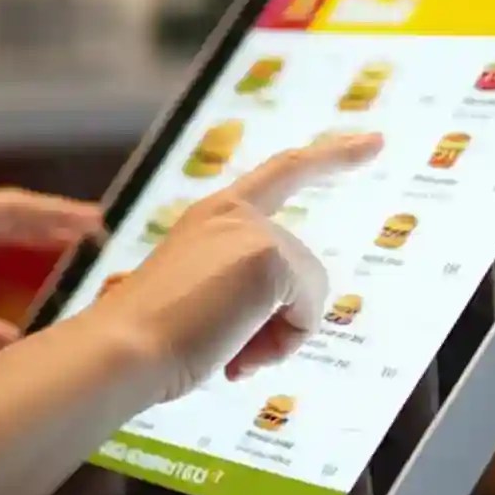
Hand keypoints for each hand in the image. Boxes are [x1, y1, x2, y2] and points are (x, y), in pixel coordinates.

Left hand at [0, 188, 101, 356]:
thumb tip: (14, 339)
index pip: (8, 209)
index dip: (53, 213)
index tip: (93, 219)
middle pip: (6, 211)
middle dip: (52, 218)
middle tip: (97, 229)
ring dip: (31, 231)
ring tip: (73, 242)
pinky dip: (7, 247)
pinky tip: (23, 263)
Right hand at [86, 133, 382, 400]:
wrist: (120, 351)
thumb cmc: (148, 340)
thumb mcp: (202, 297)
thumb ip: (241, 289)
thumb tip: (280, 323)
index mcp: (212, 216)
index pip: (283, 172)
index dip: (331, 157)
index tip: (374, 141)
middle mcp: (233, 213)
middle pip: (303, 271)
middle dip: (281, 324)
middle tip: (229, 352)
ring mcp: (254, 232)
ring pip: (308, 294)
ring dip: (276, 336)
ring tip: (226, 352)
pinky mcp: (270, 259)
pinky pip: (308, 313)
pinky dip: (282, 343)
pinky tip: (237, 353)